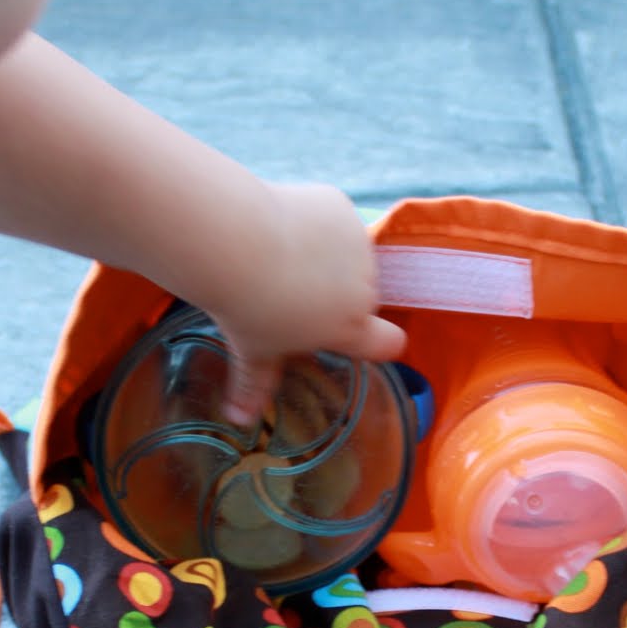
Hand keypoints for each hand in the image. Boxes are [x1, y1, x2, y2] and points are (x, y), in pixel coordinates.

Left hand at [209, 182, 404, 422]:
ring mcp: (356, 244)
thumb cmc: (246, 304)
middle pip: (361, 294)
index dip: (380, 341)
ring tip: (281, 256)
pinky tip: (282, 225)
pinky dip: (312, 220)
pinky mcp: (340, 207)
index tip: (360, 335)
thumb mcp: (252, 350)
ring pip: (347, 253)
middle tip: (292, 292)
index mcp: (350, 325)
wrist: (235, 242)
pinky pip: (331, 217)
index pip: (391, 343)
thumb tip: (240, 420)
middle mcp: (364, 286)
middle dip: (336, 293)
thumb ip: (255, 386)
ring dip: (327, 256)